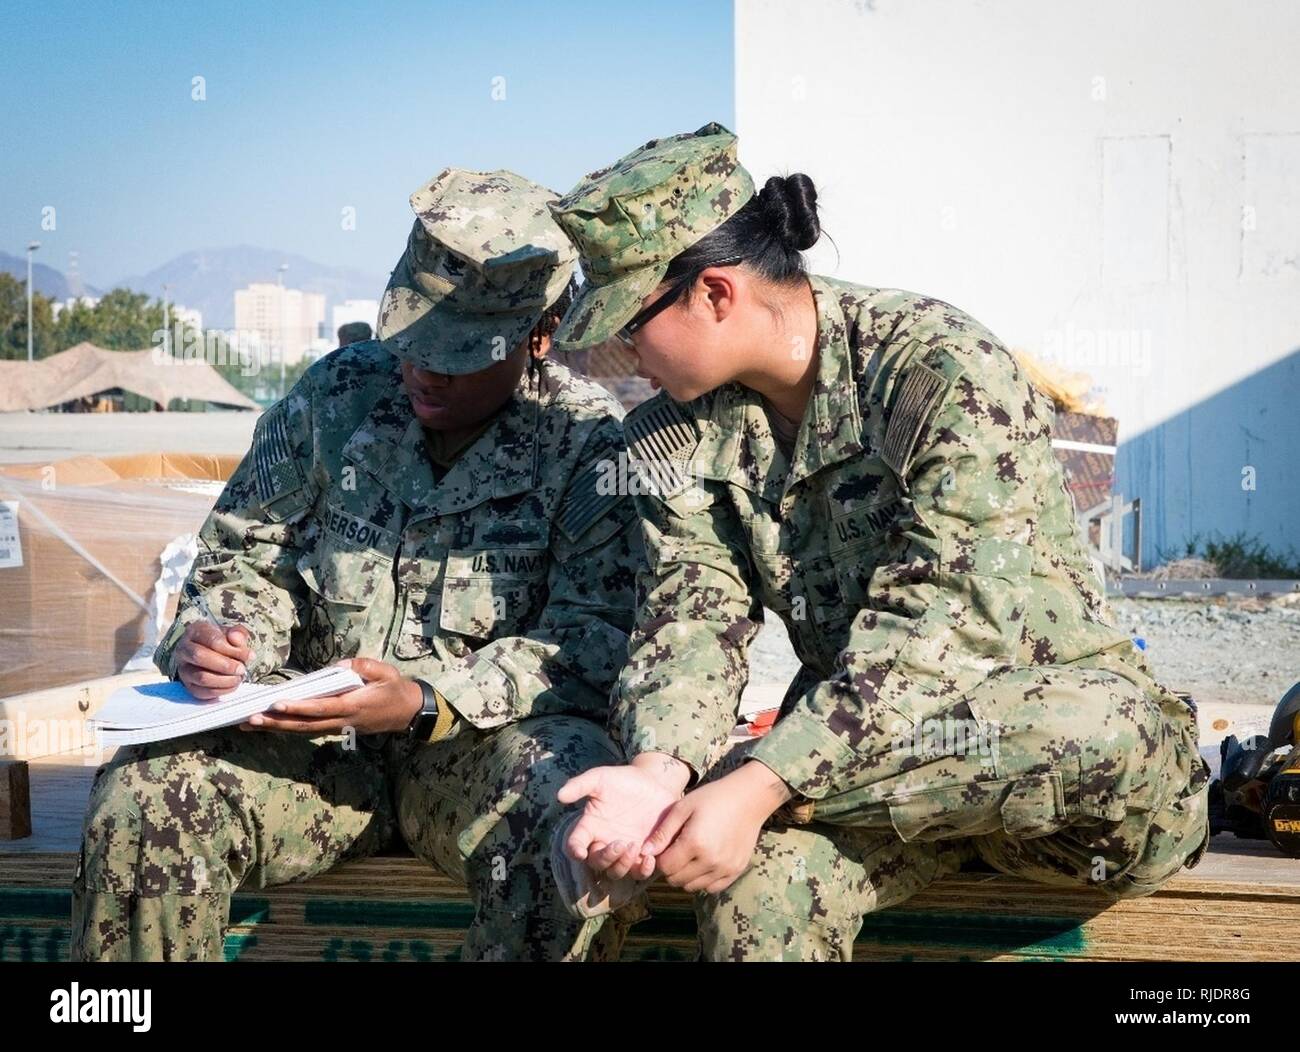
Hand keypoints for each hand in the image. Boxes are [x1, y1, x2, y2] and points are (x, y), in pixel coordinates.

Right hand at [176, 621, 253, 699]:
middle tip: (242, 669)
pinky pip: (202, 692)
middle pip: (200, 657)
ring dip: (225, 680)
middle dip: (226, 665)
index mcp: (195, 632)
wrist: (209, 652)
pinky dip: (221, 691)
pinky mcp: (188, 686)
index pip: (212, 639)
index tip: (250, 656)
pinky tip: (232, 685)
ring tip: (238, 677)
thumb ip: (238, 634)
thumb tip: (236, 638)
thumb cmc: (222, 641)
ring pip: (201, 677)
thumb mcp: (232, 633)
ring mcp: (183, 669)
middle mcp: (184, 650)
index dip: (233, 649)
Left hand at [240, 657, 421, 735]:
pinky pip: (309, 729)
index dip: (298, 708)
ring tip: (250, 724)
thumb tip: (339, 665)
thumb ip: (364, 666)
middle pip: (305, 725)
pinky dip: (289, 727)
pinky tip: (271, 724)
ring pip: (304, 730)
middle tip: (251, 719)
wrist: (407, 712)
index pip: (320, 708)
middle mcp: (343, 720)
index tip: (276, 704)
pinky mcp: (337, 728)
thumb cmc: (395, 689)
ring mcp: (340, 727)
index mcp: (354, 705)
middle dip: (277, 723)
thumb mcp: (386, 672)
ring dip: (277, 728)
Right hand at [556, 753, 688, 880]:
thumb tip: (559, 796)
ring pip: (616, 872)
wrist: (652, 782)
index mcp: (590, 826)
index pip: (575, 843)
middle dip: (606, 857)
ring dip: (622, 865)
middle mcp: (604, 842)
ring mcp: (623, 851)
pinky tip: (649, 857)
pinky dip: (643, 870)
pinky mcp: (643, 854)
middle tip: (620, 843)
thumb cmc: (622, 780)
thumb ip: (580, 785)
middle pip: (596, 862)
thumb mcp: (600, 777)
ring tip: (634, 846)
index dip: (574, 850)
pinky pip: (639, 872)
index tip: (579, 852)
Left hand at [644, 760, 792, 894]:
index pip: (665, 867)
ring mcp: (725, 868)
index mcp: (695, 843)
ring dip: (686, 875)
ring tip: (691, 855)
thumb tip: (644, 853)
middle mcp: (711, 861)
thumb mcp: (683, 807)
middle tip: (677, 850)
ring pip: (693, 887)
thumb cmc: (712, 798)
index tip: (666, 846)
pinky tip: (705, 861)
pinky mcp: (736, 871)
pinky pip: (711, 888)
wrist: (749, 798)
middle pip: (676, 880)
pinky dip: (704, 880)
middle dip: (671, 868)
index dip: (660, 858)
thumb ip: (663, 832)